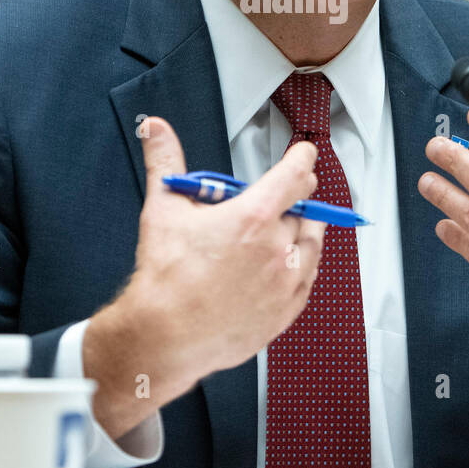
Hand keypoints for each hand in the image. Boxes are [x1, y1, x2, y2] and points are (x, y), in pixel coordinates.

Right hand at [84, 116, 325, 437]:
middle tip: (277, 199)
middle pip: (301, 210)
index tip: (304, 154)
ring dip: (304, 231)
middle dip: (290, 200)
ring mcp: (285, 284)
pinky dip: (303, 268)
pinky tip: (289, 266)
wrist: (163, 338)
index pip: (295, 175)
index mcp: (253, 218)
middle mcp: (277, 249)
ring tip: (290, 226)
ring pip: (311, 246)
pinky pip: (307, 282)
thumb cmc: (164, 280)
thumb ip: (165, 162)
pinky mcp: (284, 313)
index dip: (302, 159)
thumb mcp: (163, 210)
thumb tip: (156, 129)